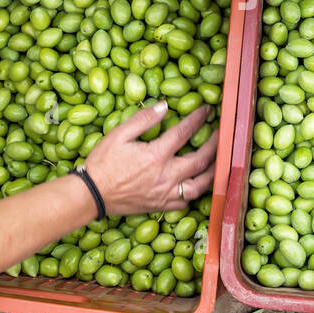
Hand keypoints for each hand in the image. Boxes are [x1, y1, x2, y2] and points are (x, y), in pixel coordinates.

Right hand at [83, 102, 219, 216]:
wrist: (92, 195)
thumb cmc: (102, 163)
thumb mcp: (118, 134)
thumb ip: (144, 119)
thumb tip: (165, 106)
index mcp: (156, 156)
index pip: (184, 133)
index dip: (198, 119)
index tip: (207, 110)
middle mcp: (166, 176)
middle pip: (201, 160)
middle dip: (215, 144)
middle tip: (221, 133)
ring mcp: (166, 194)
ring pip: (200, 185)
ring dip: (213, 171)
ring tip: (219, 159)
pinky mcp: (162, 206)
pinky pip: (186, 201)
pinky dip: (196, 191)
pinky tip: (198, 183)